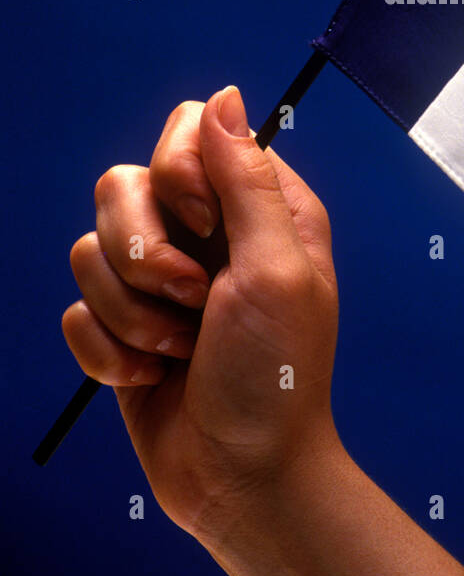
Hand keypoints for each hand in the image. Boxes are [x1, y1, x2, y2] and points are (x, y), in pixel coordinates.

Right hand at [62, 85, 340, 546]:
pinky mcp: (123, 325)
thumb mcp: (277, 269)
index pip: (187, 131)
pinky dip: (109, 351)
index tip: (210, 232)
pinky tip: (153, 376)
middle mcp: (206, 232)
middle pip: (121, 184)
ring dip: (131, 313)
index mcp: (257, 204)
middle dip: (146, 255)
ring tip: (179, 349)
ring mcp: (161, 279)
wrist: (243, 479)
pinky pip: (74, 308)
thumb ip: (246, 178)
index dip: (180, 176)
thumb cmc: (277, 377)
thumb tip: (225, 96)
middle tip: (196, 302)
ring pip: (88, 247)